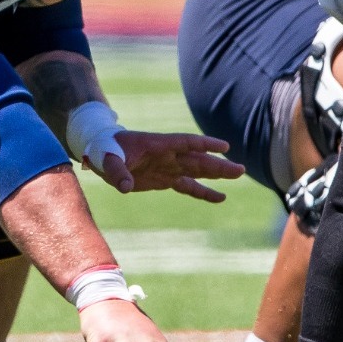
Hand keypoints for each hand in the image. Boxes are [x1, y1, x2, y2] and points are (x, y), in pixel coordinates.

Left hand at [91, 130, 241, 201]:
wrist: (102, 152)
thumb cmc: (105, 150)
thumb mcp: (107, 159)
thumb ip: (117, 172)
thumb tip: (125, 187)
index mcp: (158, 145)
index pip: (186, 143)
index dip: (204, 145)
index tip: (224, 147)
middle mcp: (167, 155)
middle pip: (198, 159)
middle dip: (218, 165)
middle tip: (240, 170)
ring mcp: (168, 167)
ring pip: (197, 171)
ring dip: (217, 174)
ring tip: (238, 176)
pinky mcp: (164, 179)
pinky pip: (188, 185)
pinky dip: (203, 192)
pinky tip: (219, 198)